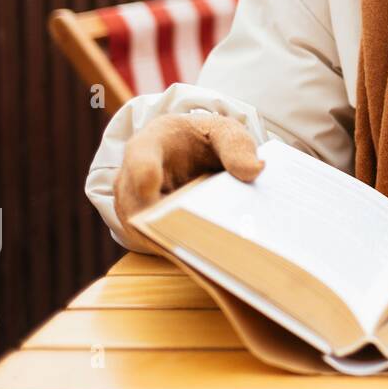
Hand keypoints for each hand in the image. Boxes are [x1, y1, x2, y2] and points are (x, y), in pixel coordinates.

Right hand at [114, 113, 263, 237]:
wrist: (194, 153)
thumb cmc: (206, 140)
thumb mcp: (227, 132)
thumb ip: (238, 147)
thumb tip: (255, 170)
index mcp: (152, 142)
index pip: (140, 157)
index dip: (143, 173)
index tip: (151, 186)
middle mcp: (132, 176)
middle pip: (136, 205)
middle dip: (163, 221)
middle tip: (197, 236)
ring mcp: (133, 204)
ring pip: (142, 230)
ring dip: (172, 241)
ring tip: (209, 251)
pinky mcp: (143, 227)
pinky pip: (154, 243)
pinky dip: (177, 250)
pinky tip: (207, 256)